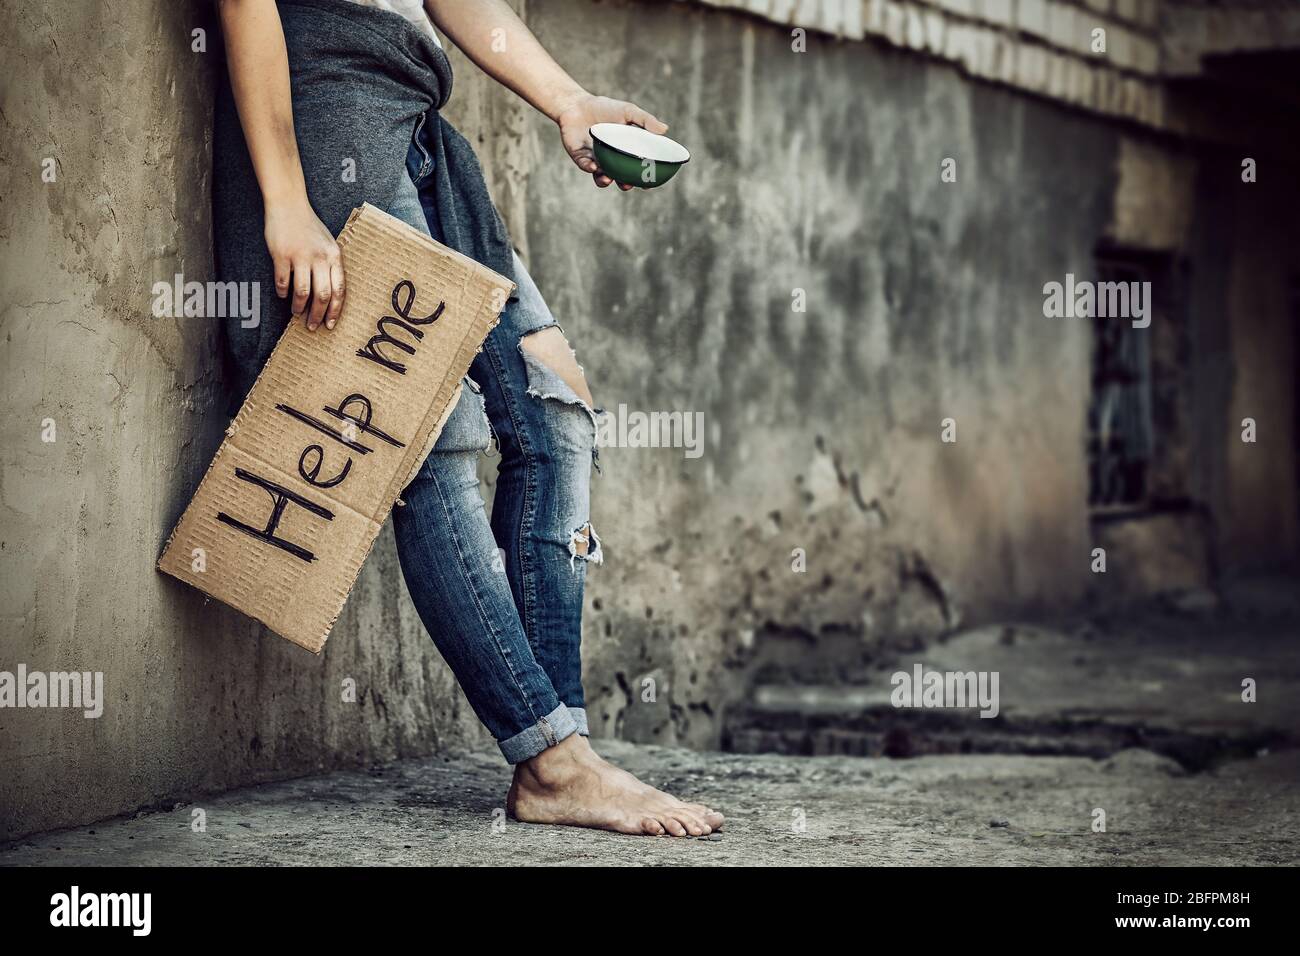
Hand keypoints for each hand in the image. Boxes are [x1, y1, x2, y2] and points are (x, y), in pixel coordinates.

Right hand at [264, 197, 344, 330]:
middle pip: (322, 295)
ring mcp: (300, 256)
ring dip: (299, 307)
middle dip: (317, 315)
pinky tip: (282, 295)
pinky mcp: (281, 255)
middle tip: (312, 326)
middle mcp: (319, 258)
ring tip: (296, 313)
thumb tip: (331, 294)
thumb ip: (331, 265)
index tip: (330, 324)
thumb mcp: (328, 243)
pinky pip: (283, 281)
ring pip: (302, 292)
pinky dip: (283, 292)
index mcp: (334, 256)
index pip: (339, 290)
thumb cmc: (309, 226)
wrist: (288, 204)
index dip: (335, 310)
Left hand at [554, 92, 667, 190]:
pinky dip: (589, 168)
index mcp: (624, 151)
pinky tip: (593, 167)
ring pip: (601, 176)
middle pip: (620, 177)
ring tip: (608, 178)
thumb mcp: (628, 111)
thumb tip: (665, 130)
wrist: (577, 104)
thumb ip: (645, 121)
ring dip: (605, 180)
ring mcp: (595, 160)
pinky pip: (585, 166)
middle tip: (628, 184)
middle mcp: (611, 159)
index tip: (648, 184)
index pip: (636, 168)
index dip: (642, 178)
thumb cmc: (605, 108)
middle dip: (624, 184)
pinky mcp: (580, 157)